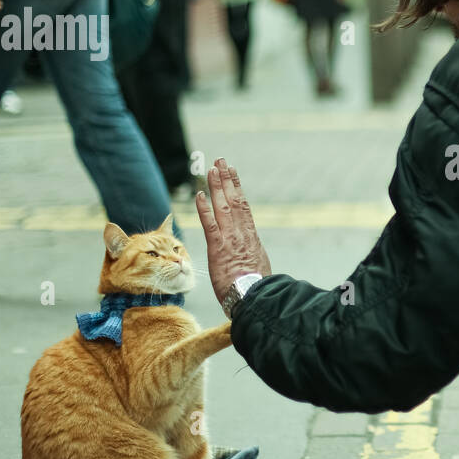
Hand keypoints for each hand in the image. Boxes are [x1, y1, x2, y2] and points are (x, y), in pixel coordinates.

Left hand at [195, 157, 271, 306]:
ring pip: (223, 206)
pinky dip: (204, 208)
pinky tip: (199, 195)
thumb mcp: (258, 268)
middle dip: (227, 179)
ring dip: (217, 186)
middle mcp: (241, 233)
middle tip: (221, 161)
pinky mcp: (218, 247)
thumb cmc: (257, 288)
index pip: (243, 207)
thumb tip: (252, 257)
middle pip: (234, 200)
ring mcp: (230, 238)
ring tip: (212, 168)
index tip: (233, 174)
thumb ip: (252, 257)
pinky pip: (209, 223)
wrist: (255, 296)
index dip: (237, 189)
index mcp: (251, 237)